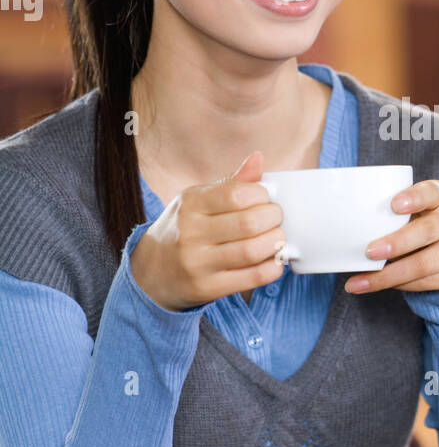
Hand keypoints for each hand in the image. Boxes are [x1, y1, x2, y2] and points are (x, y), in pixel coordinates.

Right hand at [129, 152, 285, 310]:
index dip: (262, 195)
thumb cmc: (184, 230)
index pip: (236, 194)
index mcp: (191, 204)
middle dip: (274, 218)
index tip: (267, 198)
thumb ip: (231, 184)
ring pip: (252, 251)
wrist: (151, 273)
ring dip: (276, 243)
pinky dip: (272, 268)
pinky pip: (251, 278)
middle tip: (276, 218)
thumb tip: (259, 158)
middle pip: (249, 223)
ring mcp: (197, 263)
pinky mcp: (206, 288)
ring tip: (277, 238)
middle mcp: (190, 233)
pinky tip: (274, 260)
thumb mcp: (198, 201)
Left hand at [344, 178, 438, 294]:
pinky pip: (431, 282)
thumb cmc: (421, 231)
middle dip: (397, 243)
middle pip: (428, 230)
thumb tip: (345, 232)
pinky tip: (383, 286)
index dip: (414, 197)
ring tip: (362, 281)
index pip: (432, 192)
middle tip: (369, 252)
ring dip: (391, 274)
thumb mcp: (413, 217)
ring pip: (426, 263)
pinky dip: (403, 286)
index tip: (393, 205)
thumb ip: (391, 218)